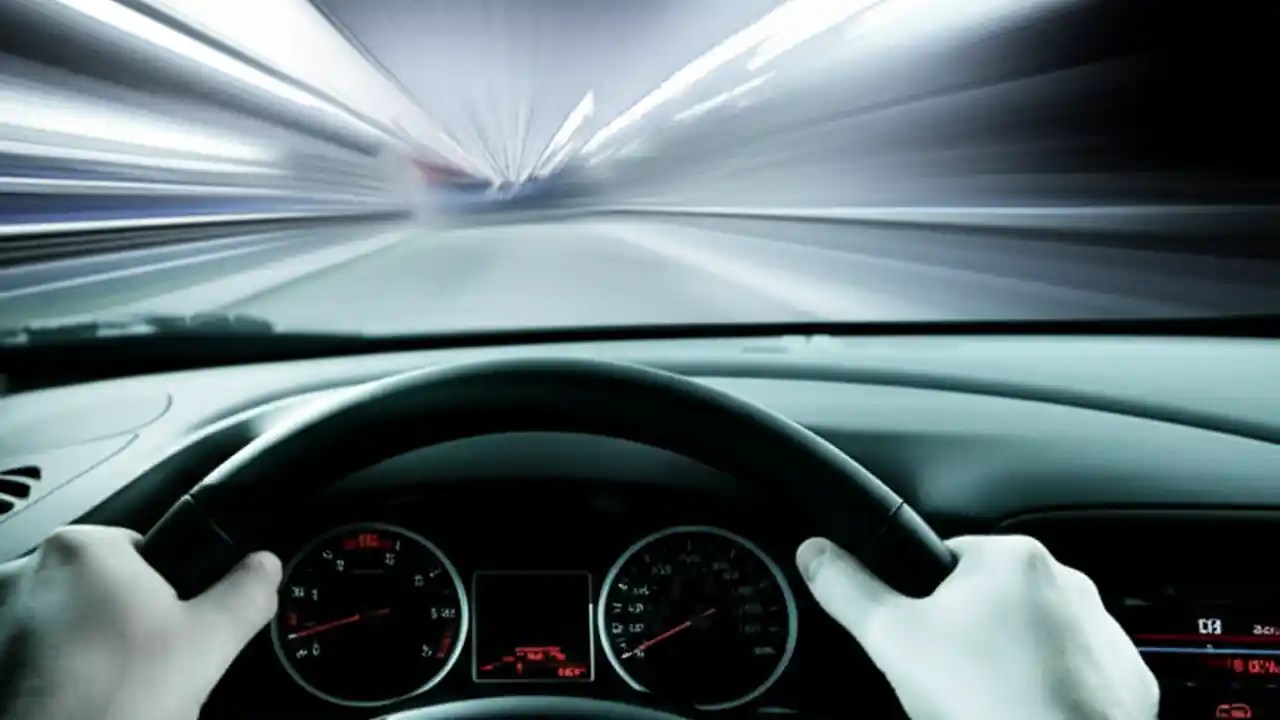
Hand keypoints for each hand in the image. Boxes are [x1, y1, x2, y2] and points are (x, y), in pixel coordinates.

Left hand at [0, 526, 280, 719]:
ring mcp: (0, 620)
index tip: (172, 627)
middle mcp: (26, 574)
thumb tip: (265, 568)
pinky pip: (37, 656)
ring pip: (67, 623)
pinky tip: (85, 701)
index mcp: (81, 547)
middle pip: (100, 586)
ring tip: (115, 687)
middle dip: (125, 619)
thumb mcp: (212, 638)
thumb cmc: (119, 698)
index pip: (142, 549)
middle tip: (148, 663)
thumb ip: (247, 591)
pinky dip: (59, 673)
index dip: (169, 590)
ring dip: (89, 646)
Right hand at [796, 535, 1158, 719]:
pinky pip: (1075, 675)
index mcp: (1012, 557)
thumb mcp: (892, 640)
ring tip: (990, 703)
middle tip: (950, 679)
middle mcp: (1070, 583)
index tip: (924, 644)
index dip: (925, 606)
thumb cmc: (987, 702)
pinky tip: (1025, 714)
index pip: (948, 563)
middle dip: (969, 636)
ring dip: (1012, 662)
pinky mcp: (1126, 681)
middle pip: (992, 602)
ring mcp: (1105, 634)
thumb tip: (815, 554)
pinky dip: (1052, 692)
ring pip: (1035, 639)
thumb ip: (848, 589)